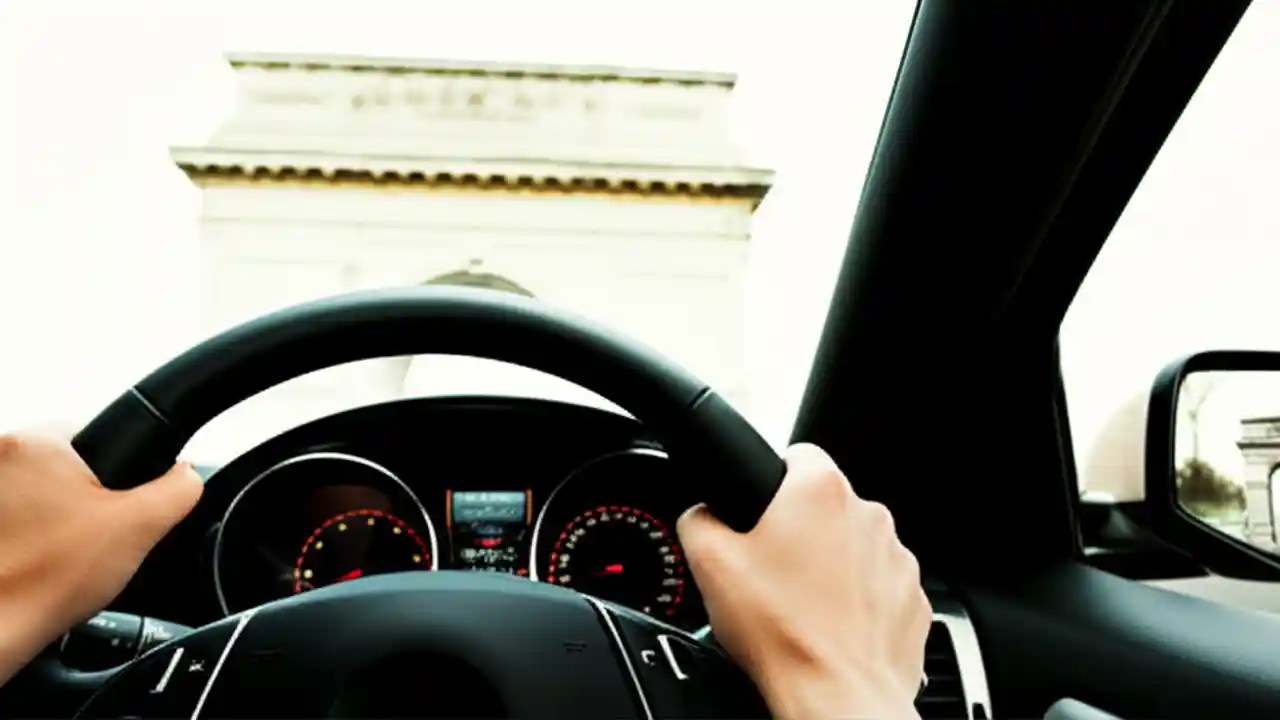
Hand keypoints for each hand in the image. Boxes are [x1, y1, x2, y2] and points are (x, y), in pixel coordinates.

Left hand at [0, 426, 201, 683]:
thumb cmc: (46, 580)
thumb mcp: (140, 527)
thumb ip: (178, 490)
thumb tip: (188, 477)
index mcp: (36, 443)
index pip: (96, 438)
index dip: (117, 478)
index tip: (110, 514)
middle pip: (64, 468)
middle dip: (83, 501)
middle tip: (86, 541)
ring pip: (36, 495)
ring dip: (51, 518)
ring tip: (57, 556)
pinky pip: (12, 518)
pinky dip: (24, 536)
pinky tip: (34, 563)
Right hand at [678, 443, 930, 719]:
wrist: (835, 696)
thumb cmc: (781, 632)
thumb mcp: (708, 562)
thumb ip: (697, 517)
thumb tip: (701, 513)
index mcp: (820, 490)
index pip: (796, 454)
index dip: (770, 483)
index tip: (758, 515)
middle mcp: (869, 515)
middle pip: (825, 505)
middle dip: (798, 530)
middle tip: (768, 570)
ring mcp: (898, 559)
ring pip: (854, 547)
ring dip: (830, 566)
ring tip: (798, 606)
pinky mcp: (913, 599)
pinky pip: (879, 587)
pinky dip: (857, 602)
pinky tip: (827, 626)